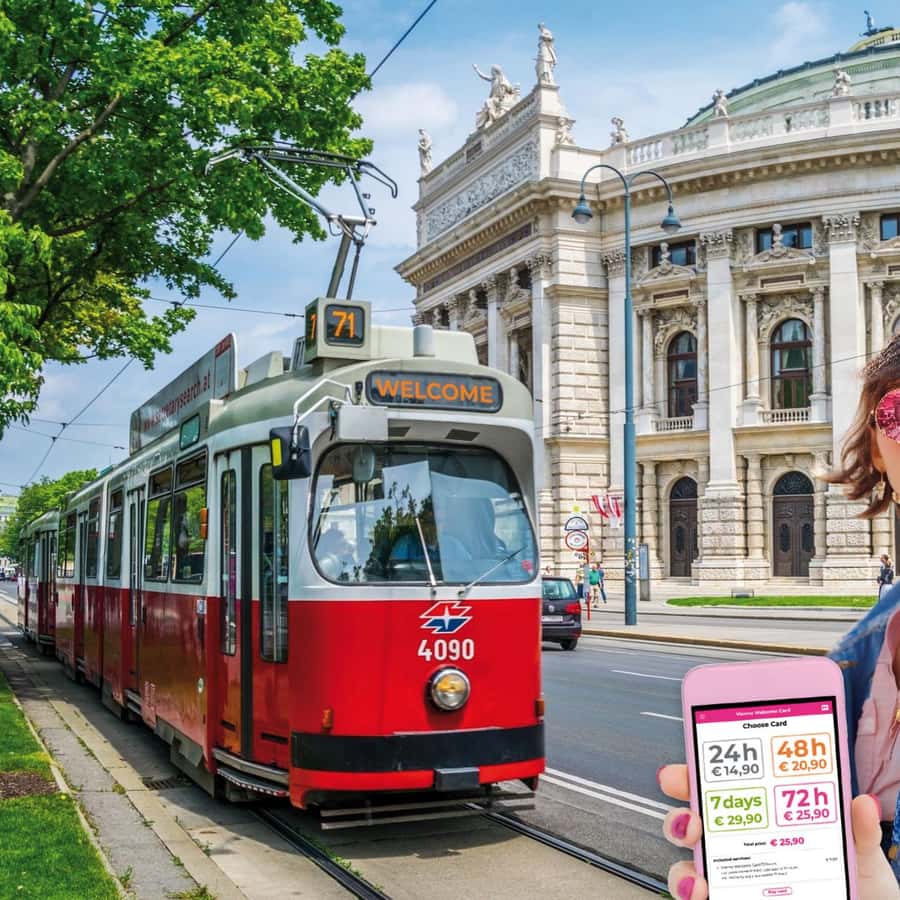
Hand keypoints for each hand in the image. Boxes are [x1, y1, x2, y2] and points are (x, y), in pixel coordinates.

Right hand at [658, 764, 899, 898]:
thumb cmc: (857, 887)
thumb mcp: (861, 855)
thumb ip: (859, 831)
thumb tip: (860, 803)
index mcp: (761, 818)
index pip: (717, 789)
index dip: (690, 776)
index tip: (678, 776)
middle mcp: (738, 846)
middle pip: (692, 825)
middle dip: (678, 819)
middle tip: (692, 823)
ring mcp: (733, 880)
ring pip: (687, 870)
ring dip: (682, 872)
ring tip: (697, 880)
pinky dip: (691, 896)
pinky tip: (702, 895)